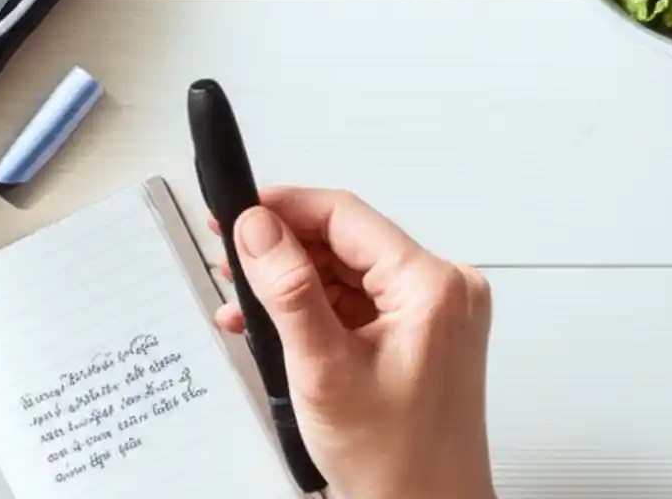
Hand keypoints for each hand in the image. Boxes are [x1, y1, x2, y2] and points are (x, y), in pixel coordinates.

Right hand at [212, 188, 494, 498]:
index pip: (346, 216)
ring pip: (346, 271)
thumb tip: (258, 229)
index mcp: (433, 286)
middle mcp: (442, 290)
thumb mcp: (324, 369)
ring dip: (292, 283)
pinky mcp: (419, 334)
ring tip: (243, 301)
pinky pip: (357, 302)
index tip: (239, 211)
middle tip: (229, 255)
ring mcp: (432, 313)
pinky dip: (313, 309)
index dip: (285, 207)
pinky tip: (274, 324)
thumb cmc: (398, 464)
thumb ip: (287, 291)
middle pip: (345, 241)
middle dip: (282, 250)